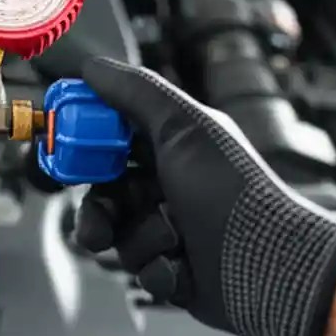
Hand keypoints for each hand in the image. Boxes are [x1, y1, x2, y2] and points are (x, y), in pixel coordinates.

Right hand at [75, 58, 335, 335]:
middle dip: (99, 208)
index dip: (85, 142)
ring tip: (169, 240)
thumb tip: (93, 67)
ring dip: (141, 239)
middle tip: (102, 217)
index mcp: (172, 144)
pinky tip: (184, 265)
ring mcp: (171, 226)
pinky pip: (140, 268)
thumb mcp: (183, 127)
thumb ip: (134, 91)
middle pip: (103, 191)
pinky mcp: (173, 268)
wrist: (269, 267)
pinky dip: (159, 268)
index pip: (111, 136)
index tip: (66, 147)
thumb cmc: (234, 194)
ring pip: (118, 234)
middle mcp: (169, 183)